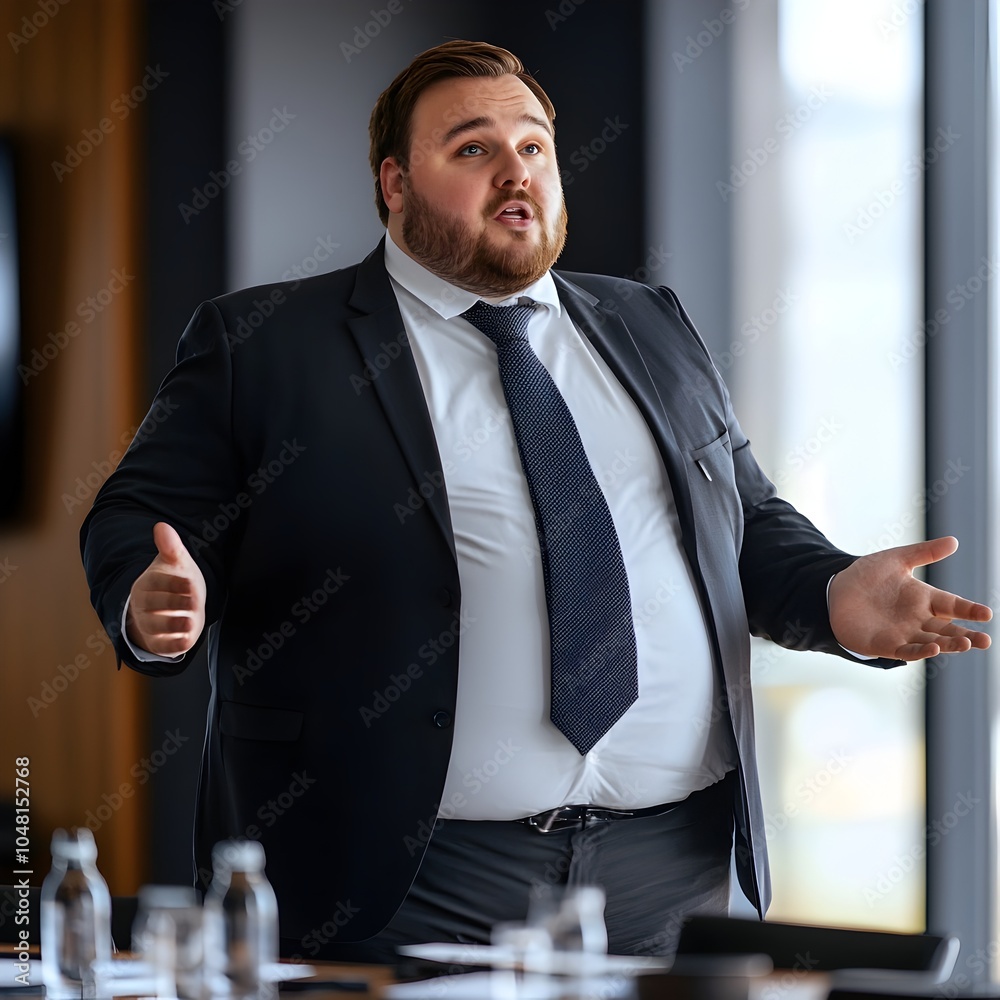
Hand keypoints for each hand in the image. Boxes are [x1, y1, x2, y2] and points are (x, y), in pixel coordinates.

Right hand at [126, 522, 206, 656]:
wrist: (175, 608)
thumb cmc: (175, 581)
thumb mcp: (176, 562)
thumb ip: (170, 547)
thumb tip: (161, 526)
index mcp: (146, 583)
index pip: (155, 583)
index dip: (172, 583)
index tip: (190, 583)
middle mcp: (143, 606)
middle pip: (154, 605)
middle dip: (173, 603)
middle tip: (193, 601)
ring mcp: (149, 625)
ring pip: (155, 627)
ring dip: (172, 626)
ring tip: (189, 623)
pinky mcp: (158, 642)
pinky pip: (162, 646)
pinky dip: (173, 646)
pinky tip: (186, 642)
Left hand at [828, 536, 991, 660]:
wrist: (834, 591)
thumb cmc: (866, 575)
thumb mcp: (896, 560)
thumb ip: (924, 553)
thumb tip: (954, 541)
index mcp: (924, 598)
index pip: (953, 606)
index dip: (970, 610)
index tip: (986, 614)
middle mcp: (918, 619)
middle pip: (948, 630)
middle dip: (967, 636)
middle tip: (985, 642)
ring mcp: (903, 634)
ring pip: (932, 643)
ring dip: (948, 645)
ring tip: (965, 644)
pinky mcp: (886, 645)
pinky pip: (907, 651)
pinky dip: (920, 651)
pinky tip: (933, 649)